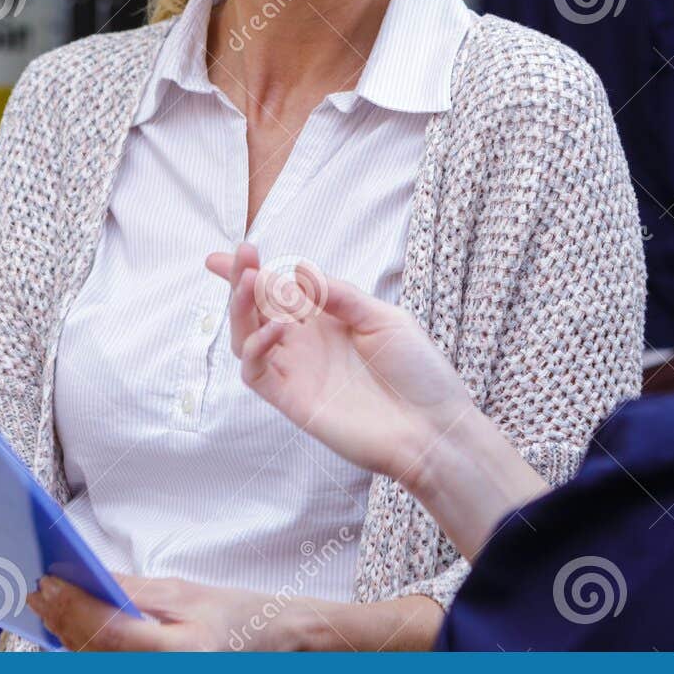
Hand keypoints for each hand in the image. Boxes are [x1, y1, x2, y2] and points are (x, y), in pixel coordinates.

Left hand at [27, 573, 314, 651]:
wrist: (269, 647)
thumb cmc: (234, 617)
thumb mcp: (185, 594)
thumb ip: (132, 590)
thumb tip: (85, 577)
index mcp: (182, 652)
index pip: (111, 632)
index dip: (74, 608)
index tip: (48, 584)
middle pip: (94, 656)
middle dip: (63, 621)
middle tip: (39, 593)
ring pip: (94, 669)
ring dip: (68, 638)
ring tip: (49, 607)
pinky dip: (86, 652)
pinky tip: (71, 631)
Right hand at [203, 244, 476, 489]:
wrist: (433, 427)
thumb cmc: (417, 372)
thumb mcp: (383, 319)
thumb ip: (341, 296)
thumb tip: (299, 269)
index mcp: (328, 318)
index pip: (282, 289)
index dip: (256, 270)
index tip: (241, 246)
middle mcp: (306, 343)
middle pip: (257, 308)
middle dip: (242, 279)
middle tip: (241, 255)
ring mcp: (296, 371)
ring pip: (246, 337)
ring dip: (241, 309)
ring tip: (249, 282)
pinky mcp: (291, 400)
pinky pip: (256, 372)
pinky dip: (256, 347)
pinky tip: (276, 328)